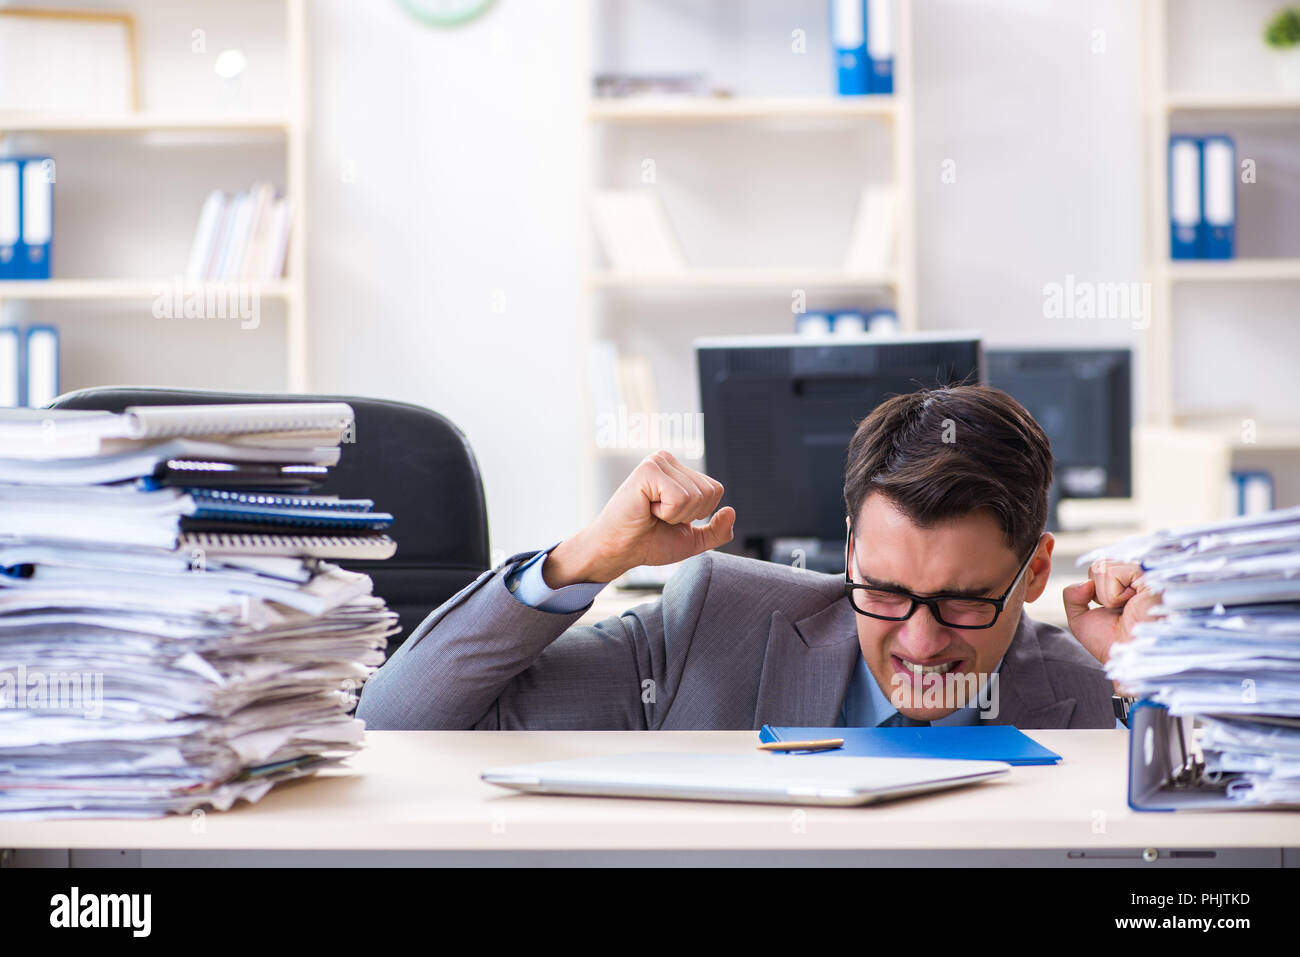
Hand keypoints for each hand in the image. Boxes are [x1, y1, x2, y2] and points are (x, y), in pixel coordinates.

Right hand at [543, 450, 734, 586]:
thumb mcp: (691, 540)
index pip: (715, 490)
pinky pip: (680, 497)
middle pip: (709, 491)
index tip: (669, 517)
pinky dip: (667, 512)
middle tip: (659, 516)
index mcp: (679, 471)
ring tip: (651, 512)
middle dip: (688, 515)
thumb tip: (732, 511)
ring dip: (675, 515)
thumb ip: (716, 531)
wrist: (619, 552)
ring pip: (695, 496)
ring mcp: (657, 462)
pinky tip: (647, 509)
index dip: (699, 514)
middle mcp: (668, 460)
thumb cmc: (649, 543)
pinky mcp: (648, 470)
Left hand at [1063, 559, 1160, 687]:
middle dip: (1098, 591)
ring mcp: (1144, 576)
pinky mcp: (1150, 578)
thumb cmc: (1110, 643)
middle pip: (1099, 564)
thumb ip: (1072, 596)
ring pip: (1104, 567)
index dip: (1094, 589)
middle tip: (1117, 610)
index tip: (1108, 608)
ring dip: (1106, 595)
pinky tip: (1130, 605)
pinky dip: (1113, 594)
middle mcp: (1136, 577)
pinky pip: (1114, 572)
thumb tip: (1085, 582)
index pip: (1099, 567)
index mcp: (1125, 584)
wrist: (1127, 658)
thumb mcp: (1080, 619)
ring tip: (1125, 609)